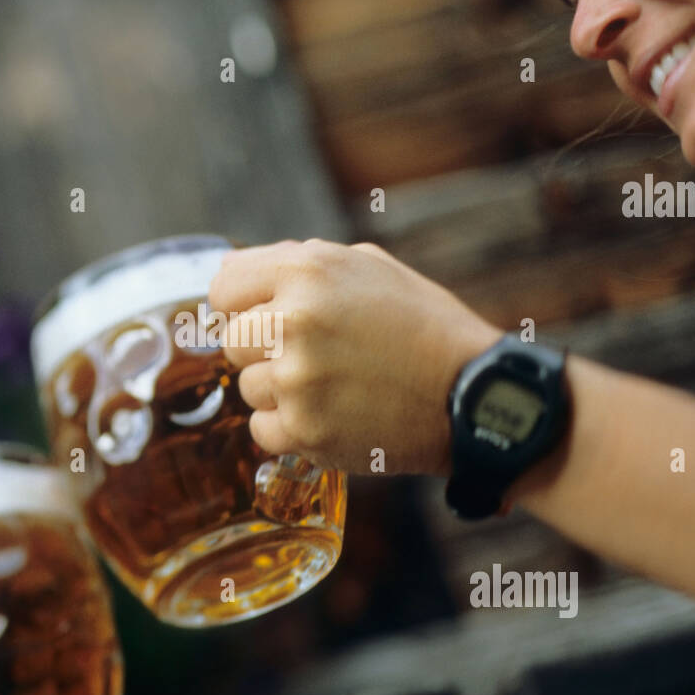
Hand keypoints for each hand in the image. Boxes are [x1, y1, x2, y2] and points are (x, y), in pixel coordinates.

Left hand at [209, 239, 501, 475]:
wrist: (471, 394)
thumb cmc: (424, 326)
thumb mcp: (369, 266)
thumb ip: (301, 264)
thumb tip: (235, 274)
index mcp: (307, 270)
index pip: (223, 288)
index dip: (243, 305)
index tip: (264, 318)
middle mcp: (294, 321)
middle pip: (232, 341)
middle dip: (263, 349)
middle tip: (313, 356)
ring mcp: (297, 380)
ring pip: (248, 388)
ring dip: (280, 392)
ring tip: (333, 386)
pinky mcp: (306, 430)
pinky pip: (262, 430)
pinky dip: (289, 429)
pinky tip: (331, 414)